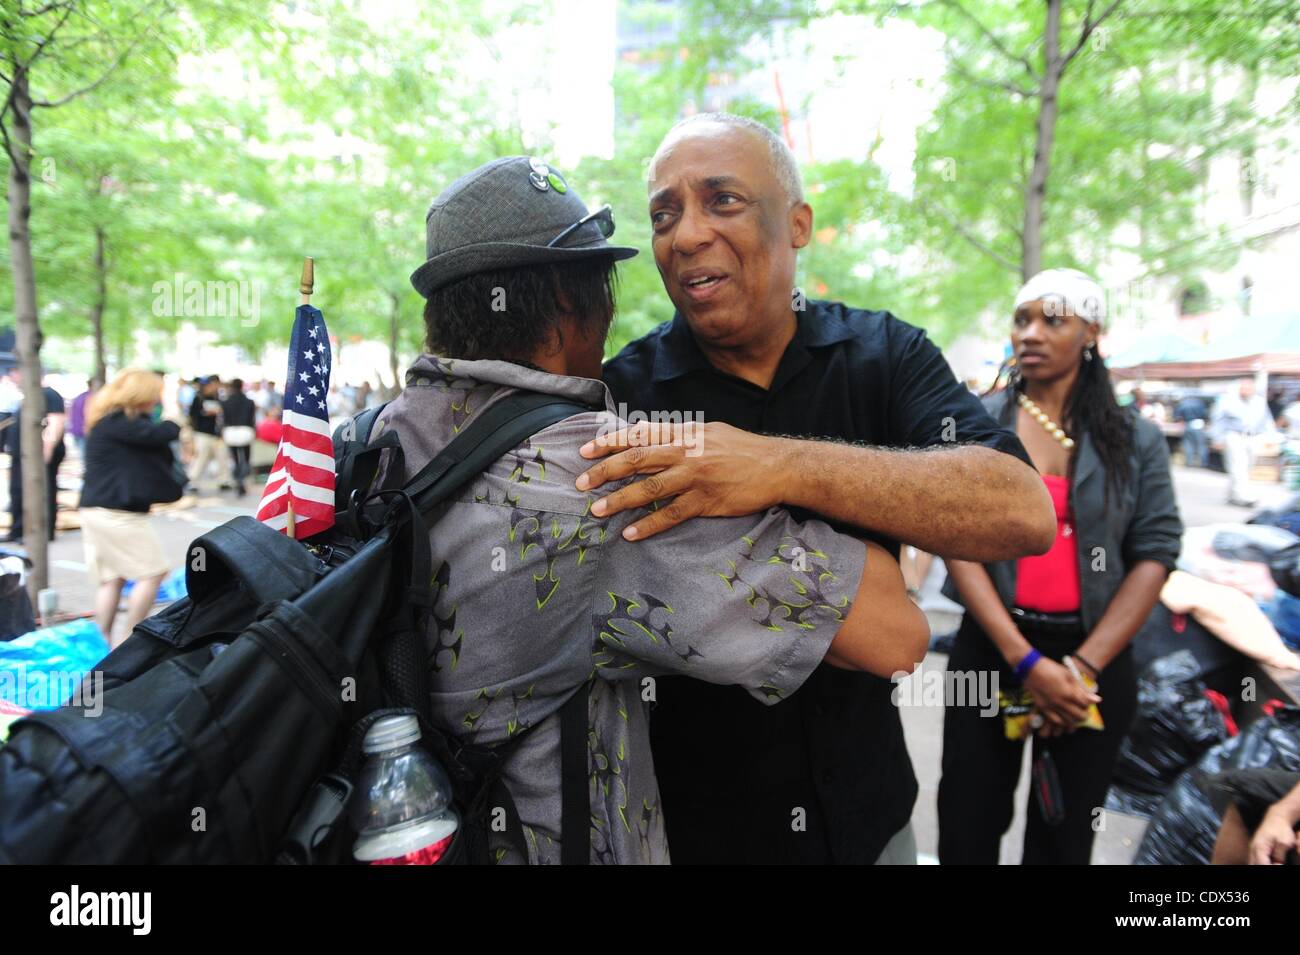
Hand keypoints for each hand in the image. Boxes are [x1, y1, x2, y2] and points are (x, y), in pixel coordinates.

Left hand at [575, 420, 792, 540]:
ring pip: (650, 489)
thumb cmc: (742, 449)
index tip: (585, 451)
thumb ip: (677, 435)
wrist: (778, 466)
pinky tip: (631, 533)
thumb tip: (645, 437)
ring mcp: (696, 478)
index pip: (639, 435)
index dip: (609, 442)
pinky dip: (649, 524)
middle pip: (637, 460)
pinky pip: (671, 514)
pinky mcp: (706, 501)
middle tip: (580, 483)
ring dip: (620, 500)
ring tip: (597, 510)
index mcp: (684, 433)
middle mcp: (687, 452)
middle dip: (605, 471)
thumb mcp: (708, 432)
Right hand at [1022, 657, 1100, 734]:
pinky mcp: (1042, 707)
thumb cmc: (1051, 668)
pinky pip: (1055, 720)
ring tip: (1076, 717)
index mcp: (1069, 692)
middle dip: (1084, 715)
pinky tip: (1064, 718)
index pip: (1085, 705)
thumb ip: (1082, 689)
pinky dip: (1062, 722)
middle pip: (1078, 716)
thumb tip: (1096, 699)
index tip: (1087, 702)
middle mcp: (1060, 701)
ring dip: (1074, 721)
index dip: (1088, 704)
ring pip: (1067, 721)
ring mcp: (1051, 706)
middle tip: (1084, 712)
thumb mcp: (1069, 675)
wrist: (1031, 668)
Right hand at [1250, 807, 1297, 864]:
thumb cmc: (1281, 829)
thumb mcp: (1284, 842)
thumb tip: (1277, 864)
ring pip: (1252, 863)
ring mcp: (1252, 849)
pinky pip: (1254, 860)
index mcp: (1259, 847)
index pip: (1262, 864)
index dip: (1272, 867)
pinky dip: (1260, 862)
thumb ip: (1280, 855)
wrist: (1276, 819)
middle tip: (1276, 863)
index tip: (1280, 865)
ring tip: (1273, 862)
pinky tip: (1268, 861)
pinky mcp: (1255, 850)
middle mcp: (1253, 849)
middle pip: (1253, 864)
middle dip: (1264, 866)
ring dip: (1261, 864)